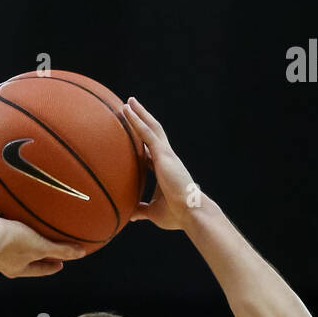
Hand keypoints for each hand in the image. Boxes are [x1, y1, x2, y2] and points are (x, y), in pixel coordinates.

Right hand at [0, 209, 85, 276]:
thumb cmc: (9, 244)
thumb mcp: (40, 247)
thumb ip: (60, 250)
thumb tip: (80, 253)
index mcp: (17, 267)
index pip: (39, 269)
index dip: (50, 266)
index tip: (60, 263)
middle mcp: (4, 259)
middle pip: (25, 256)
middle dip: (36, 251)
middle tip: (46, 245)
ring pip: (11, 241)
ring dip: (20, 234)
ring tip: (28, 224)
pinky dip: (6, 217)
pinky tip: (8, 205)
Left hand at [122, 96, 200, 230]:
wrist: (190, 212)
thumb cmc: (176, 214)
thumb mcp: (153, 211)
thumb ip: (142, 210)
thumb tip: (131, 215)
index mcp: (164, 169)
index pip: (150, 152)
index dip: (141, 143)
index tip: (133, 136)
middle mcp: (166, 158)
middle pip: (152, 133)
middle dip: (142, 120)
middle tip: (131, 107)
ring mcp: (165, 154)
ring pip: (150, 127)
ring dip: (139, 113)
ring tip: (129, 101)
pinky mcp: (163, 154)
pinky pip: (146, 133)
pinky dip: (136, 121)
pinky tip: (127, 110)